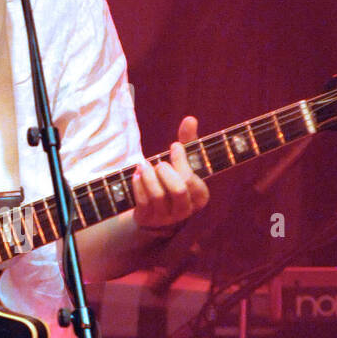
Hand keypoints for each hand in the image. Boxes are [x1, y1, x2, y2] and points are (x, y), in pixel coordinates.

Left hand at [132, 115, 209, 230]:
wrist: (158, 212)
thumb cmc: (174, 179)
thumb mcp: (184, 162)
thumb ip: (188, 141)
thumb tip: (190, 118)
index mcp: (200, 196)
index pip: (191, 179)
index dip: (181, 161)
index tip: (173, 146)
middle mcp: (186, 210)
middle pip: (178, 189)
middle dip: (166, 171)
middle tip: (159, 162)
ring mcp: (167, 217)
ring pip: (159, 196)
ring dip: (148, 176)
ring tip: (143, 164)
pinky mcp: (148, 218)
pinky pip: (143, 202)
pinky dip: (138, 185)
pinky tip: (136, 174)